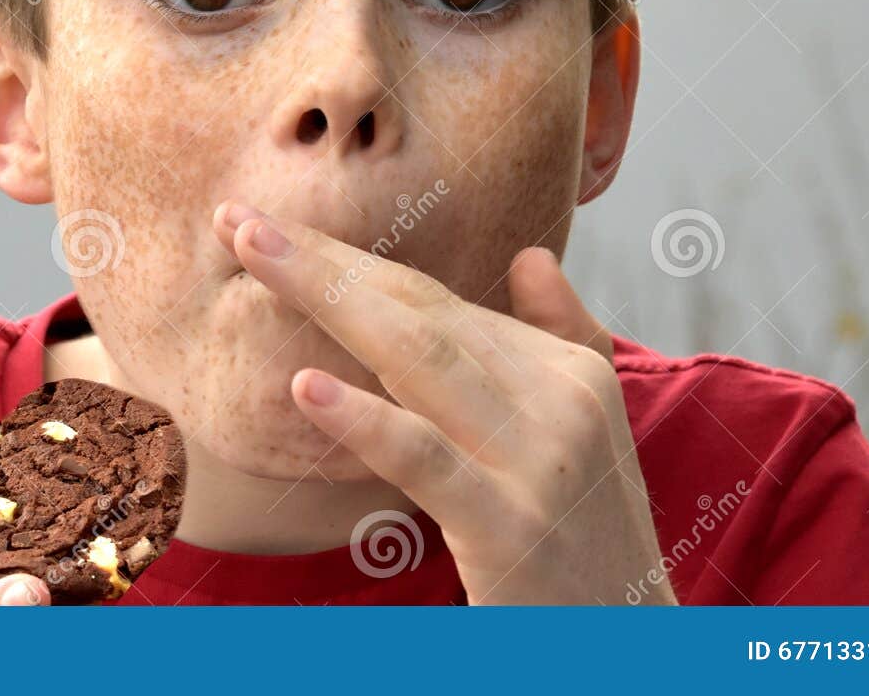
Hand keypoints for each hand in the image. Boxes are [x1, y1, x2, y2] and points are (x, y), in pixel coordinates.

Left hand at [214, 201, 675, 604]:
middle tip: (238, 220)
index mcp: (568, 370)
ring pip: (418, 359)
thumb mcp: (588, 433)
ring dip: (328, 299)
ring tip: (254, 257)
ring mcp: (539, 461)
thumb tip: (529, 255)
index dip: (349, 258)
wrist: (631, 648)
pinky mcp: (511, 527)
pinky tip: (303, 386)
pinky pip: (425, 461)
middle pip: (418, 312)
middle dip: (323, 260)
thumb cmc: (586, 541)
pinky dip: (365, 420)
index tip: (272, 226)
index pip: (435, 300)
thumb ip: (561, 337)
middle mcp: (559, 398)